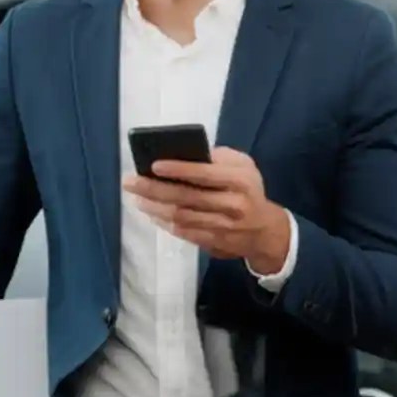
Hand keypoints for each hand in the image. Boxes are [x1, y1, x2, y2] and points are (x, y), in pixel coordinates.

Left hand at [122, 146, 290, 271]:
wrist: (265, 231)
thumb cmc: (248, 190)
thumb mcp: (244, 166)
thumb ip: (220, 157)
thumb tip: (186, 153)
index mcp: (240, 180)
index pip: (205, 174)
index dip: (178, 169)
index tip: (153, 165)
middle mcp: (232, 205)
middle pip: (188, 197)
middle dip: (155, 189)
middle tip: (130, 182)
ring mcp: (223, 227)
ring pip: (183, 217)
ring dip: (156, 207)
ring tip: (137, 197)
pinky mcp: (215, 243)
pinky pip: (185, 233)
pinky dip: (165, 224)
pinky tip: (152, 214)